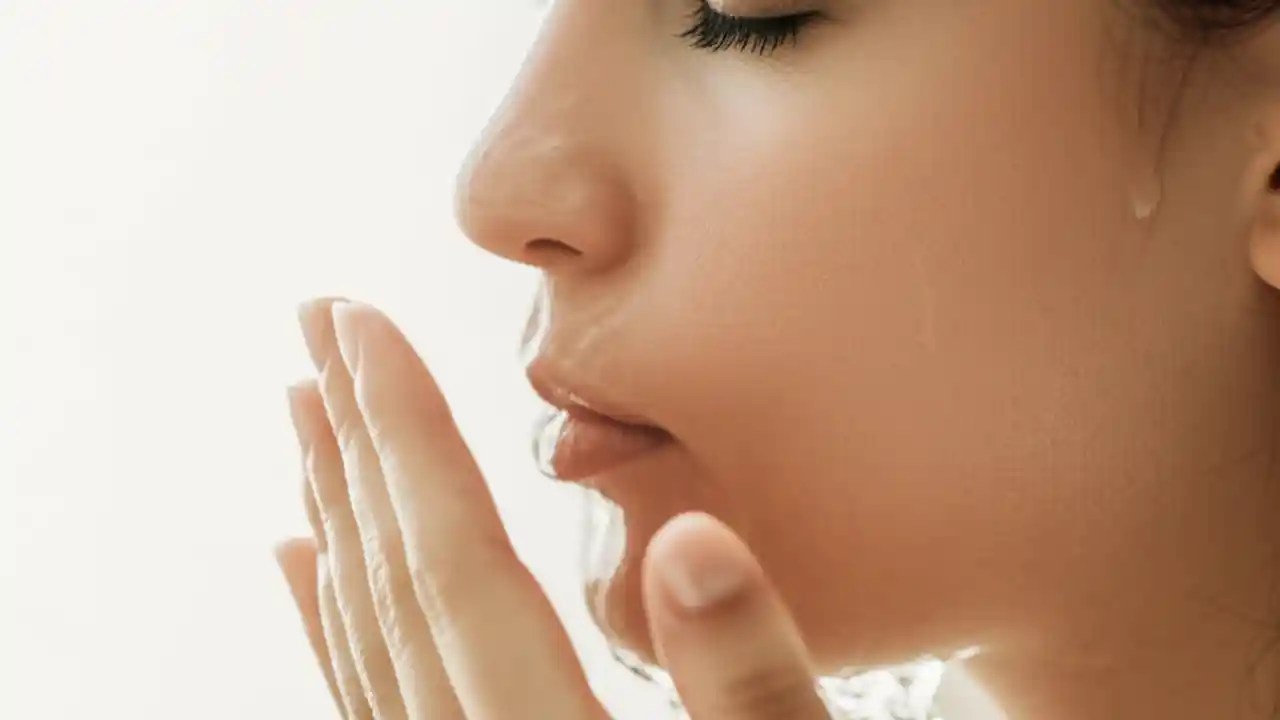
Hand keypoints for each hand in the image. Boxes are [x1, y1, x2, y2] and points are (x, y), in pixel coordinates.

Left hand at [274, 297, 831, 718]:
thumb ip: (753, 687)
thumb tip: (694, 544)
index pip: (459, 567)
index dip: (411, 438)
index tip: (360, 327)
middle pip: (392, 587)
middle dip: (354, 444)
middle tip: (313, 326)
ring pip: (366, 639)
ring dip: (338, 515)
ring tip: (311, 421)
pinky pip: (366, 705)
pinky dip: (331, 624)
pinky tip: (306, 568)